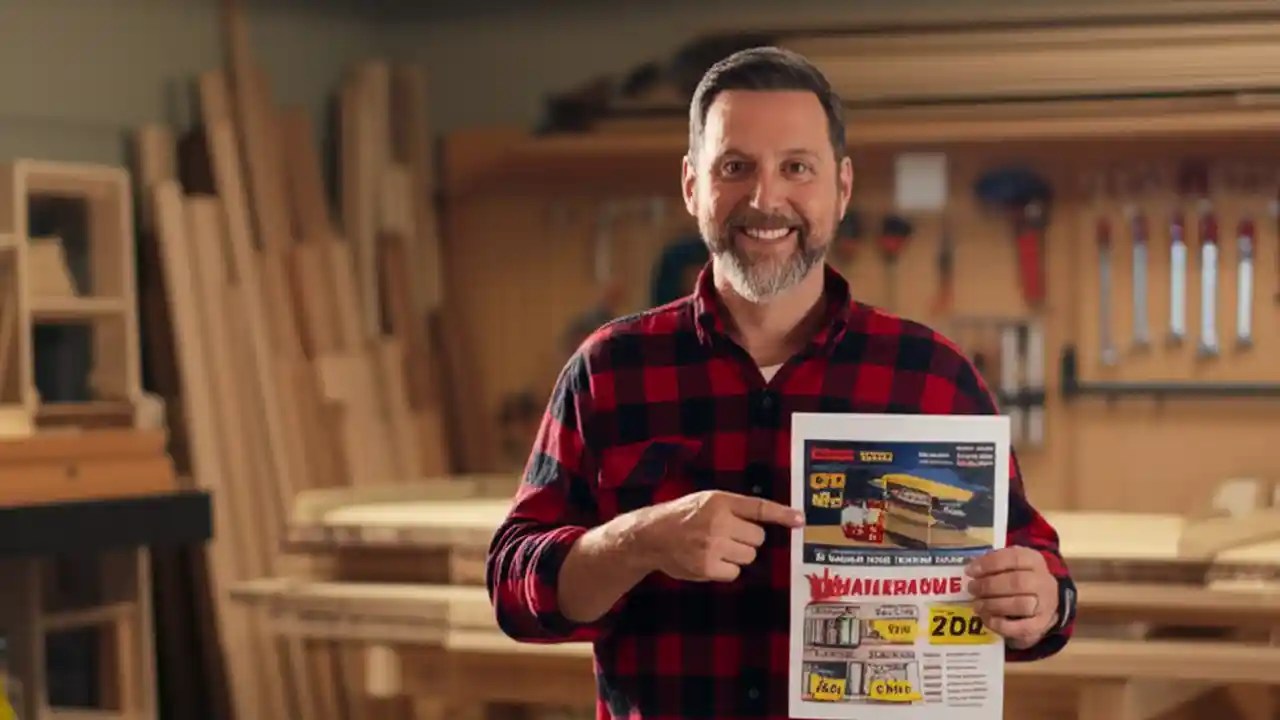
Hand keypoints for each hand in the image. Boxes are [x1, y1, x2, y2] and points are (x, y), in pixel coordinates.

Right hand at [635, 490, 804, 581]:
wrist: (652, 536)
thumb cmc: (683, 516)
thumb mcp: (707, 500)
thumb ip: (735, 507)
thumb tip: (767, 520)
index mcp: (720, 501)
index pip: (758, 507)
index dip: (782, 514)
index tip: (800, 520)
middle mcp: (718, 522)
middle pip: (758, 537)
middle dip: (747, 539)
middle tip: (727, 535)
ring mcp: (713, 546)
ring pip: (749, 556)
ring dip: (738, 555)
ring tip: (716, 547)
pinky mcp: (707, 567)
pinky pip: (735, 572)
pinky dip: (726, 570)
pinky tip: (709, 560)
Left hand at [965, 546, 1057, 648]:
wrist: (1044, 601)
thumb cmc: (1020, 577)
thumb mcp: (1011, 563)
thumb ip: (994, 561)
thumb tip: (973, 567)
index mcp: (1034, 560)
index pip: (1014, 558)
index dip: (990, 564)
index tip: (970, 571)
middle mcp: (1043, 582)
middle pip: (1017, 582)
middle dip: (989, 586)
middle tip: (972, 588)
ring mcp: (1045, 605)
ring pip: (1020, 605)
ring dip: (993, 604)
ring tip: (976, 604)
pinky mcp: (1040, 625)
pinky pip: (1020, 627)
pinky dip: (999, 623)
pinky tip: (986, 617)